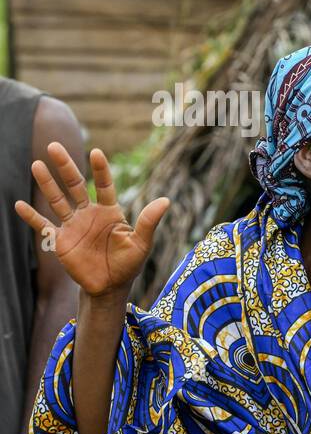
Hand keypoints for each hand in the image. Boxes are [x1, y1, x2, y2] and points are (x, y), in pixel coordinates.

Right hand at [13, 144, 168, 298]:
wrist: (110, 287)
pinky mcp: (61, 240)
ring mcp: (73, 225)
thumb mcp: (141, 243)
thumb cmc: (128, 264)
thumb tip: (166, 200)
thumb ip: (148, 222)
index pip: (104, 185)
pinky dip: (31, 217)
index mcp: (110, 212)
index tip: (96, 152)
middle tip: (54, 146)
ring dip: (47, 184)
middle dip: (65, 167)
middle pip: (75, 185)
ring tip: (36, 165)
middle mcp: (89, 214)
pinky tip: (19, 204)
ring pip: (57, 200)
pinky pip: (43, 226)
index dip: (100, 170)